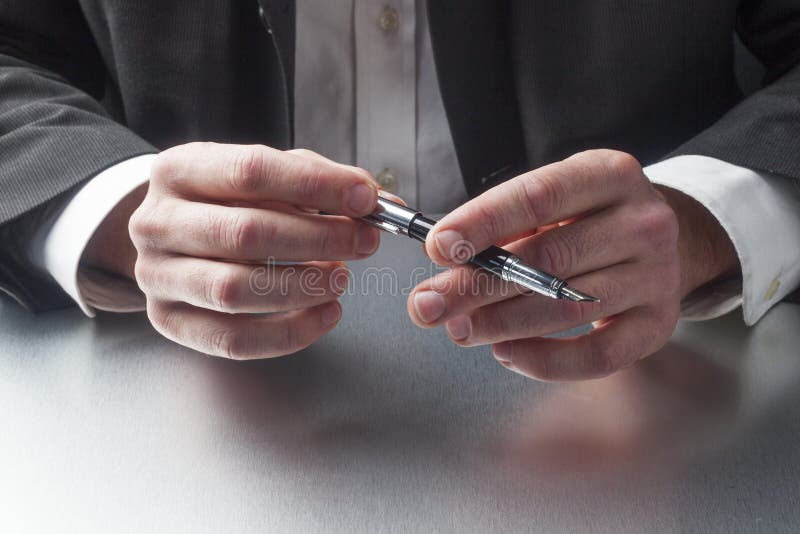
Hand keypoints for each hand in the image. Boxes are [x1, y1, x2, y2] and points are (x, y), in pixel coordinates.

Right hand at [122, 143, 381, 358]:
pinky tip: (325, 314)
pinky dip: (290, 333)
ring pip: (236, 290)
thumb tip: (376, 200)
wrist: (170, 235)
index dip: (317, 186)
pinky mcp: (168, 320)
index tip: (364, 199)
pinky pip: (233, 339)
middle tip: (363, 242)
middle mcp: (156, 222)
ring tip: (340, 277)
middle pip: (246, 234)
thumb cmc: (226, 203)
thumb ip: (317, 180)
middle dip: (319, 239)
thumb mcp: (264, 175)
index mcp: (179, 170)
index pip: (252, 171)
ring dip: (304, 287)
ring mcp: (157, 275)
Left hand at [407, 150, 737, 380]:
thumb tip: (444, 260)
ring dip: (501, 324)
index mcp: (609, 174)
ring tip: (458, 329)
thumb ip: (506, 225)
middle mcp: (642, 222)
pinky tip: (506, 352)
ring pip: (566, 307)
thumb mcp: (556, 201)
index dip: (482, 222)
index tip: (437, 246)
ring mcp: (656, 276)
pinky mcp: (657, 325)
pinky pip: (597, 355)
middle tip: (427, 304)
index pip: (538, 196)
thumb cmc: (588, 219)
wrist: (664, 243)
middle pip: (547, 259)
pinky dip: (545, 361)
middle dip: (476, 285)